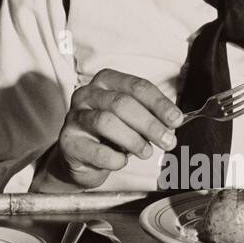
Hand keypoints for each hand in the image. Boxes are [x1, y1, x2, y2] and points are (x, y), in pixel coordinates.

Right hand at [49, 69, 182, 189]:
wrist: (81, 158)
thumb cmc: (110, 134)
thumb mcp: (131, 118)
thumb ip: (149, 115)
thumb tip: (173, 122)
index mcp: (105, 81)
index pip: (136, 86)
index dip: (159, 103)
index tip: (176, 120)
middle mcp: (86, 94)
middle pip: (121, 103)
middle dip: (149, 124)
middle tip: (168, 141)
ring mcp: (74, 117)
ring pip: (107, 122)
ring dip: (133, 140)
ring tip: (146, 152)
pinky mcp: (68, 141)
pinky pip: (96, 150)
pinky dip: (115, 159)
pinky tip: (121, 161)